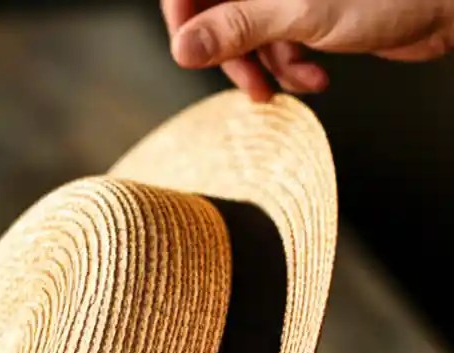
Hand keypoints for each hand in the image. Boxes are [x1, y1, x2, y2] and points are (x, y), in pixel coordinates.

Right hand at [162, 0, 453, 100]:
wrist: (447, 6)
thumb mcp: (301, 13)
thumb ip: (238, 27)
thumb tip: (184, 48)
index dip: (183, 18)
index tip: (188, 50)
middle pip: (215, 11)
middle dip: (228, 53)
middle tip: (245, 80)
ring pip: (245, 32)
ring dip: (262, 67)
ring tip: (282, 86)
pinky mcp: (306, 11)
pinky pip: (276, 41)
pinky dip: (289, 66)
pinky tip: (314, 76)